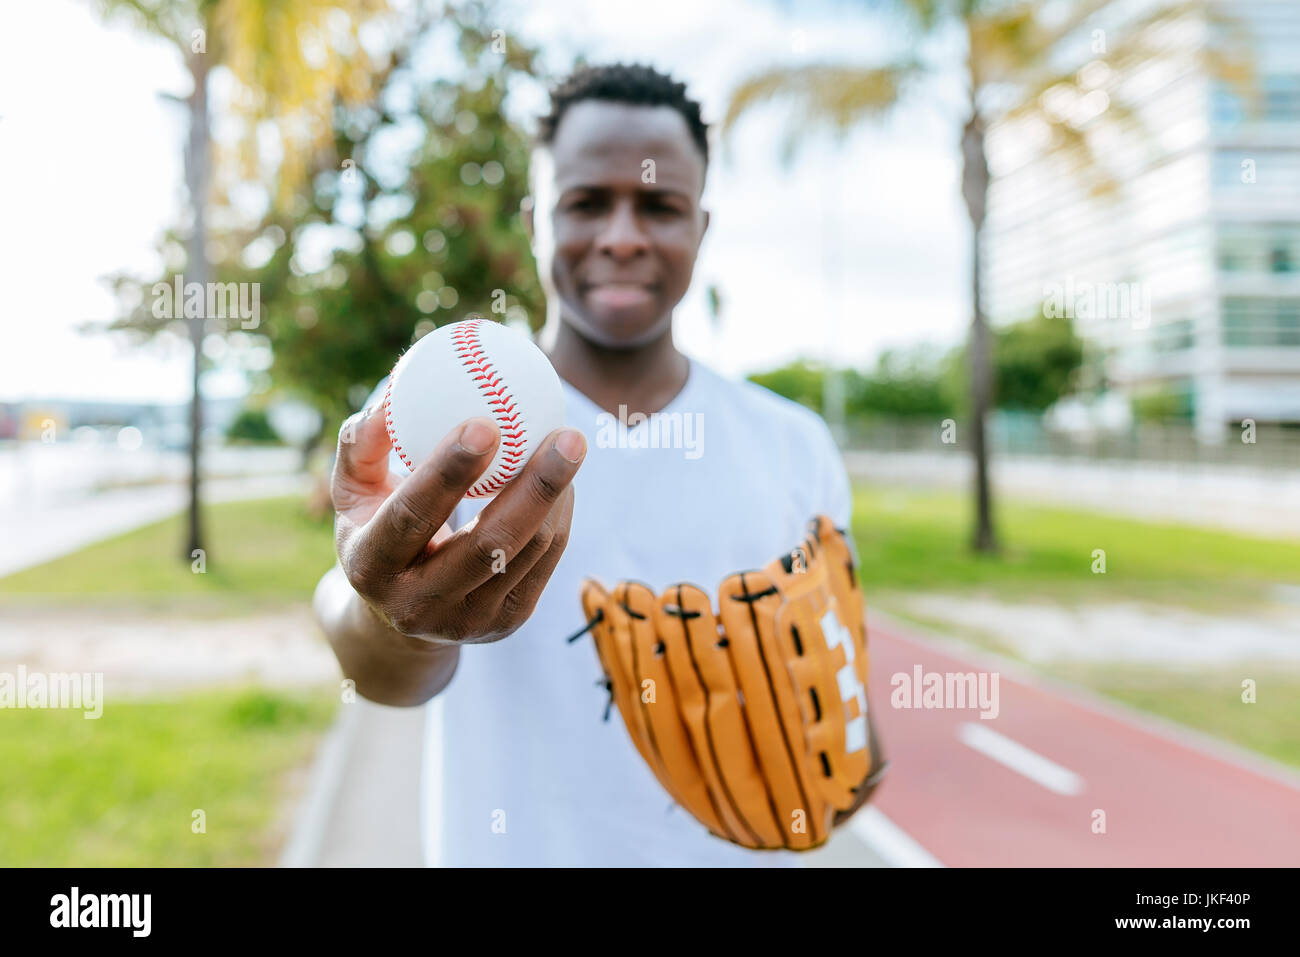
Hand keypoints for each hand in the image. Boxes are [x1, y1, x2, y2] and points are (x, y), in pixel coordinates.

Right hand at [330, 403, 584, 644]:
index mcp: (370, 568)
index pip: (412, 517)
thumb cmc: (375, 528)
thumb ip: (361, 445)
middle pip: (489, 545)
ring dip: (556, 495)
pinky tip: (564, 478)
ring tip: (570, 444)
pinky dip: (561, 514)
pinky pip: (547, 561)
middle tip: (566, 434)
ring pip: (529, 551)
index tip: (486, 424)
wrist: (400, 610)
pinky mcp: (508, 621)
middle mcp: (419, 604)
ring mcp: (469, 621)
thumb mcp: (353, 491)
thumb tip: (388, 397)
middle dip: (535, 487)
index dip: (448, 473)